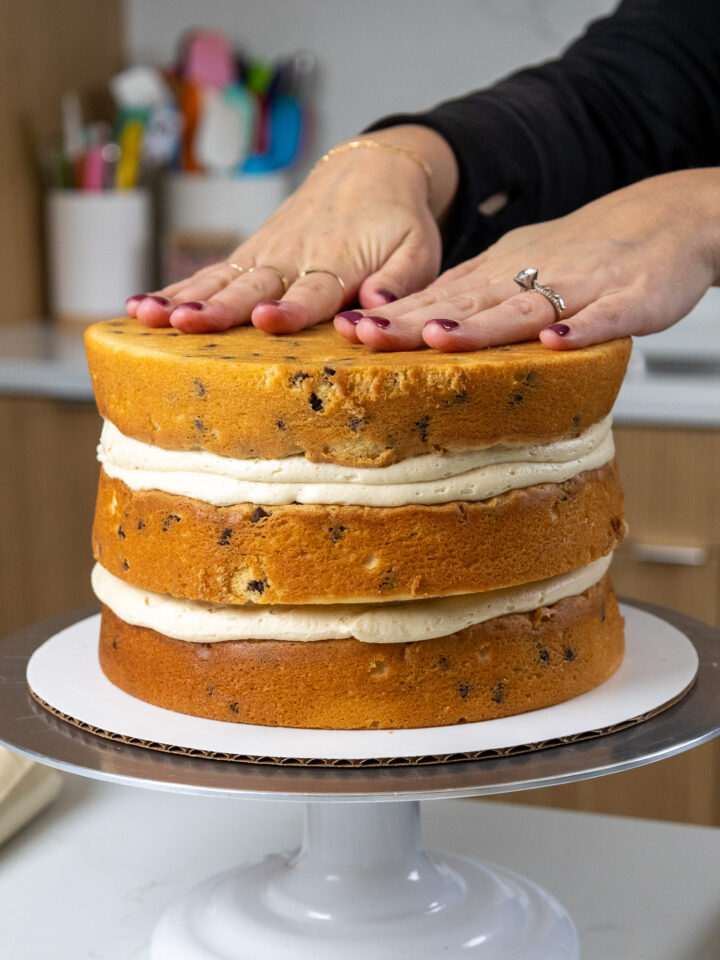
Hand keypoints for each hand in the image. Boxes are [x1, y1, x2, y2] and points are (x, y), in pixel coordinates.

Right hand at [126, 127, 457, 333]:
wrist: (369, 170)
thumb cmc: (398, 222)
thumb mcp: (419, 250)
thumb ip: (401, 280)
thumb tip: (377, 305)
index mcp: (338, 263)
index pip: (311, 292)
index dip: (291, 310)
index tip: (268, 320)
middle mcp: (293, 259)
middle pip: (251, 288)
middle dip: (218, 308)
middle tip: (185, 324)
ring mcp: (265, 255)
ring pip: (219, 280)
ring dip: (182, 299)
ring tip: (145, 317)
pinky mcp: (249, 255)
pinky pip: (208, 274)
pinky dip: (176, 290)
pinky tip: (140, 307)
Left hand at [335, 169, 719, 350]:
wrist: (668, 219)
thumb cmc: (585, 252)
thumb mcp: (517, 265)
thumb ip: (472, 294)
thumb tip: (416, 321)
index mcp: (501, 274)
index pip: (439, 298)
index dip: (395, 315)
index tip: (348, 330)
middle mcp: (530, 278)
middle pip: (466, 303)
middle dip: (414, 323)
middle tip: (366, 335)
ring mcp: (580, 288)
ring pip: (524, 308)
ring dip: (482, 326)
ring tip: (440, 340)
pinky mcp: (629, 300)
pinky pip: (604, 319)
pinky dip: (580, 330)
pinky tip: (553, 343)